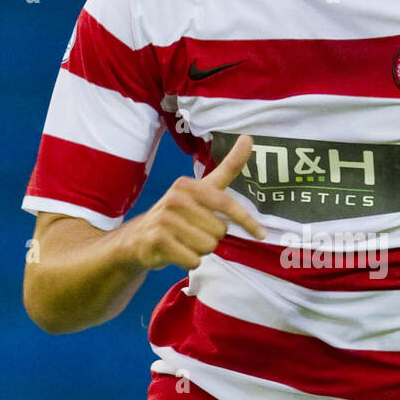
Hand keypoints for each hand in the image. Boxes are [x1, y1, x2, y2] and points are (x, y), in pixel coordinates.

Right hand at [125, 133, 264, 270]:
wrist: (139, 238)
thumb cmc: (178, 214)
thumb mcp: (202, 190)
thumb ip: (226, 168)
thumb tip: (249, 138)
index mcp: (188, 185)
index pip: (226, 204)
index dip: (246, 220)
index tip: (261, 234)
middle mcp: (176, 198)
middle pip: (220, 231)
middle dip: (211, 237)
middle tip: (193, 232)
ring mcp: (165, 219)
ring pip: (207, 247)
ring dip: (200, 250)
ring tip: (184, 241)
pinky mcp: (158, 240)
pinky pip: (193, 260)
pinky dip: (189, 261)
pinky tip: (176, 251)